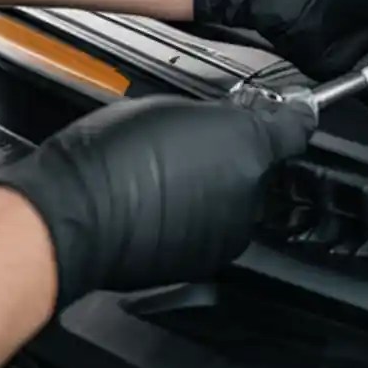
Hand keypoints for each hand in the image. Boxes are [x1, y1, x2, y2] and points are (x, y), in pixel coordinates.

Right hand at [0, 95, 314, 307]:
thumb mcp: (170, 107)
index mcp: (247, 148)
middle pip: (263, 167)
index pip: (296, 128)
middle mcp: (250, 194)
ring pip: (239, 201)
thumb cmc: (106, 157)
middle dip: (240, 156)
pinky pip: (214, 230)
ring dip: (218, 190)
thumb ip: (221, 113)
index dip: (291, 116)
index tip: (291, 112)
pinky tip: (162, 204)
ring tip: (170, 177)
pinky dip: (198, 218)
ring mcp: (230, 231)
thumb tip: (242, 113)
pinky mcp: (207, 260)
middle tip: (196, 145)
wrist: (71, 217)